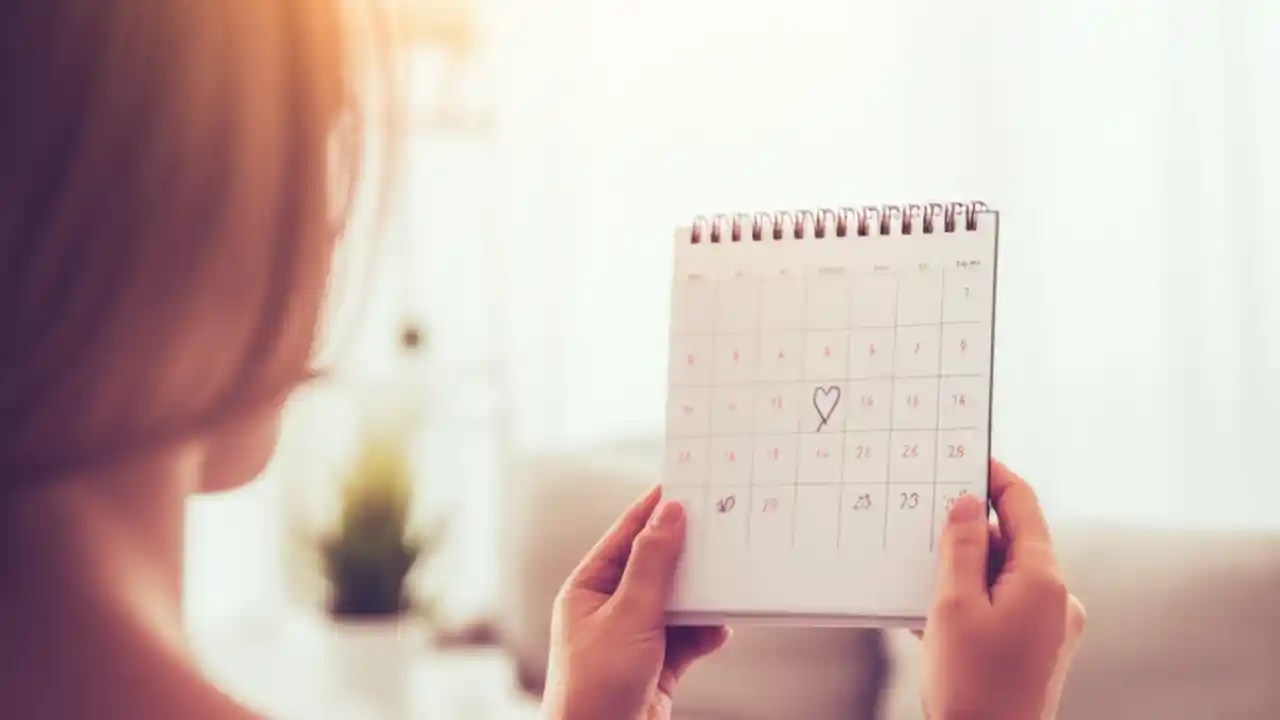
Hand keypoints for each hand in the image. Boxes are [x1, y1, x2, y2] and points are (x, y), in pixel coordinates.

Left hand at [542, 486, 729, 719]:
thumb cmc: (596, 687)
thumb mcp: (628, 616)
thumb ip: (653, 565)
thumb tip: (669, 514)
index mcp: (588, 588)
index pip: (625, 535)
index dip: (654, 508)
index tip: (686, 482)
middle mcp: (609, 608)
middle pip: (655, 565)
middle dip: (688, 552)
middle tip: (723, 525)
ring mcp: (634, 637)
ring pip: (676, 601)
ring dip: (701, 595)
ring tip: (731, 576)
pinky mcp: (657, 665)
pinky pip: (688, 636)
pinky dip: (706, 632)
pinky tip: (722, 627)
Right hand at [922, 460, 1085, 719]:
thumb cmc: (970, 686)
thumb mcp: (953, 605)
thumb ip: (962, 545)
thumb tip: (968, 502)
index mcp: (1044, 579)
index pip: (1022, 503)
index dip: (993, 475)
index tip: (964, 457)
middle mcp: (1058, 598)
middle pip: (1012, 540)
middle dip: (969, 532)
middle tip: (925, 525)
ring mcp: (1053, 626)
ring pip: (1004, 575)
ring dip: (966, 572)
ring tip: (925, 588)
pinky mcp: (1040, 649)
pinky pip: (1005, 606)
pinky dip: (974, 602)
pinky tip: (938, 621)